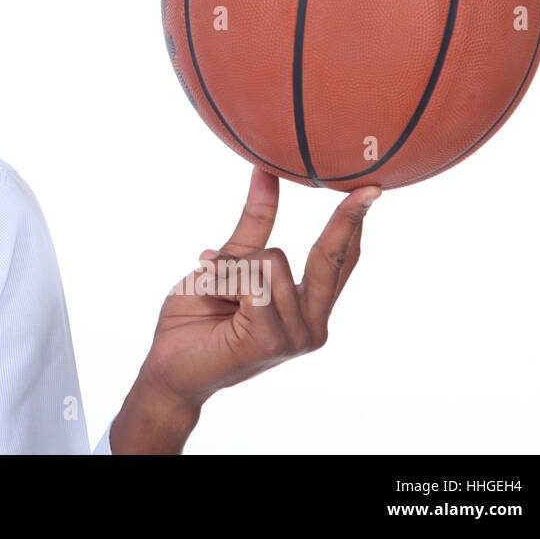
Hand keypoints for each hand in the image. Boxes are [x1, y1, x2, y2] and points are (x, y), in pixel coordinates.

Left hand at [136, 165, 379, 414]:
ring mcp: (297, 336)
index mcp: (306, 306)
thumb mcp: (231, 261)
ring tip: (214, 290)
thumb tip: (266, 172)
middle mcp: (312, 323)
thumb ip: (255, 222)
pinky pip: (252, 282)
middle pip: (329, 256)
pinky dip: (223, 279)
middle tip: (368, 189)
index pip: (339, 259)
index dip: (354, 223)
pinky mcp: (273, 341)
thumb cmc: (197, 317)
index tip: (371, 190)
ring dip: (230, 267)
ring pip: (271, 261)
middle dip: (344, 220)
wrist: (168, 366)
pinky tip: (211, 297)